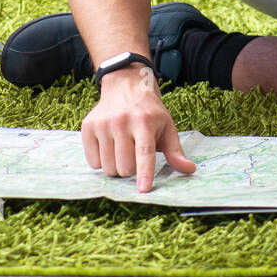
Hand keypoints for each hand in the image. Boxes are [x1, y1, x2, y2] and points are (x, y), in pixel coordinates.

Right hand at [81, 65, 195, 191]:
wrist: (125, 86)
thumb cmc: (148, 112)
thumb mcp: (166, 126)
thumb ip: (175, 151)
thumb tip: (189, 169)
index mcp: (144, 122)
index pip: (144, 153)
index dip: (144, 172)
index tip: (144, 189)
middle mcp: (121, 122)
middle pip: (125, 167)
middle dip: (131, 170)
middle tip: (134, 154)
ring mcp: (102, 124)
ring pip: (108, 168)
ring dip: (116, 166)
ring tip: (122, 150)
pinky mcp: (87, 127)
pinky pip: (93, 162)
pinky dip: (101, 161)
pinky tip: (108, 146)